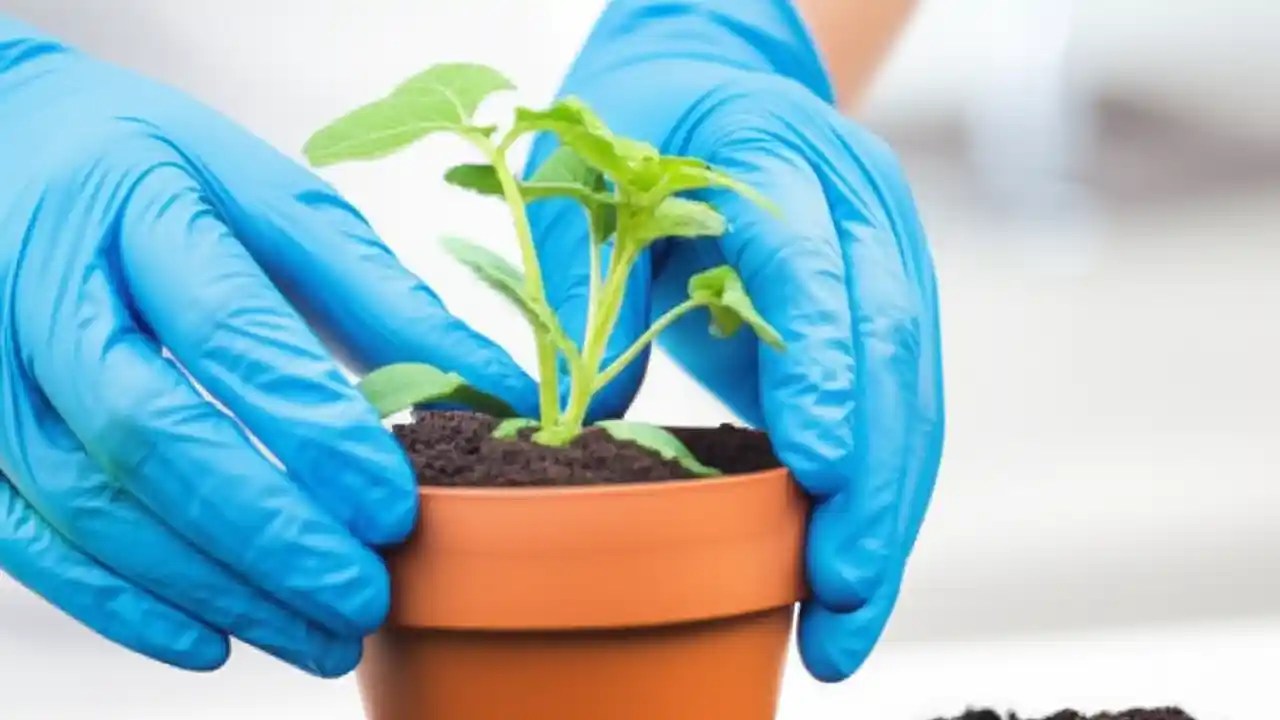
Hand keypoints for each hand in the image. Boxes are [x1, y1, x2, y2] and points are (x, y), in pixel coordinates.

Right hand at [0, 18, 534, 675]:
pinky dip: (121, 602)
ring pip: (94, 502)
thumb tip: (491, 388)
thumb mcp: (271, 197)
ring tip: (315, 637)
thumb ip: (378, 296)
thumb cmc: (158, 172)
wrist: (10, 148)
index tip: (395, 508)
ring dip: (213, 587)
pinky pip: (29, 534)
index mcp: (140, 206)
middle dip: (268, 534)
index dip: (316, 432)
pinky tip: (210, 640)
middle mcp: (46, 287)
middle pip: (152, 434)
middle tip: (364, 597)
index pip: (231, 333)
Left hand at [526, 0, 943, 680]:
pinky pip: (907, 406)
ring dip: (890, 511)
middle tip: (838, 593)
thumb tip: (581, 423)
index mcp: (776, 156)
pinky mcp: (893, 306)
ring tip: (848, 622)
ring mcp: (890, 255)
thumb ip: (581, 280)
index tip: (818, 471)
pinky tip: (857, 567)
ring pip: (916, 392)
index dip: (821, 370)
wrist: (708, 81)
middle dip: (872, 480)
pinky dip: (884, 491)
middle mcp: (856, 206)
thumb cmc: (633, 130)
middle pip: (890, 346)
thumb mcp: (582, 178)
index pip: (812, 268)